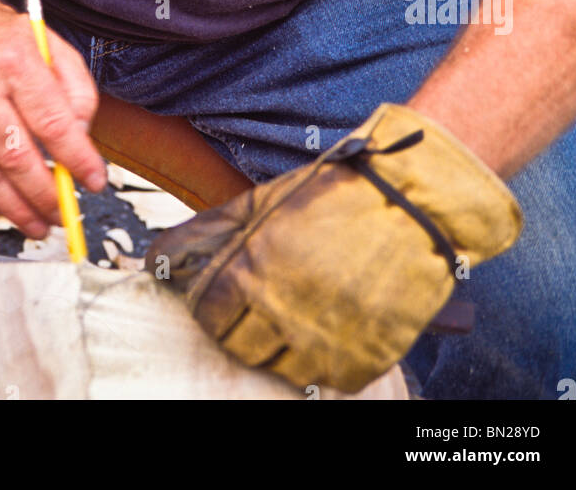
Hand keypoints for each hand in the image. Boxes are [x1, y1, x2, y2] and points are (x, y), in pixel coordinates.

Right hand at [0, 0, 106, 236]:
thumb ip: (76, 89)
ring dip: (13, 208)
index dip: (78, 160)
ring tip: (35, 222)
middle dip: (46, 196)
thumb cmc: (0, 37)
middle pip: (16, 157)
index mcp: (15, 61)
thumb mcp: (51, 46)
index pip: (53, 123)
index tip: (93, 180)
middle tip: (63, 213)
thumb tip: (82, 138)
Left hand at [145, 103, 522, 392]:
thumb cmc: (336, 195)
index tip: (227, 294)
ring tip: (300, 310)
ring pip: (278, 368)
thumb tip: (160, 255)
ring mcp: (323, 342)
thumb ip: (209, 230)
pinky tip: (331, 325)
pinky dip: (323, 358)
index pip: (207, 315)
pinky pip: (325, 380)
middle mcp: (283, 313)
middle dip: (243, 324)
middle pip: (238, 346)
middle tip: (264, 301)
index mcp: (252, 270)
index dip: (213, 304)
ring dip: (281, 344)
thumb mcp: (264, 201)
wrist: (414, 203)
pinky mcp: (361, 360)